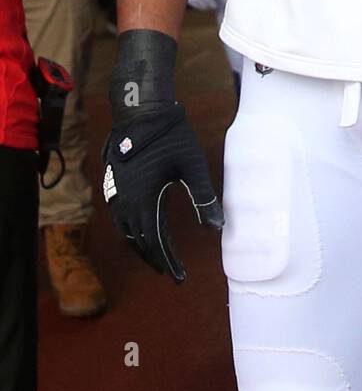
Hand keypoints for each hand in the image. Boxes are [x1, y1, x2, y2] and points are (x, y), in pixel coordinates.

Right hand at [102, 102, 222, 280]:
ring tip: (161, 258)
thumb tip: (218, 228)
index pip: (155, 244)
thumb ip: (204, 197)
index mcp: (144, 201)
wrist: (141, 112)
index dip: (168, 263)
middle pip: (140, 243)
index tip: (180, 278)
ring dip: (144, 247)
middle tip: (173, 274)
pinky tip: (147, 231)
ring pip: (128, 232)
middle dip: (157, 260)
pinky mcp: (114, 186)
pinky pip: (122, 219)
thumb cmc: (171, 137)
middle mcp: (125, 203)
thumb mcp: (192, 166)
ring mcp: (116, 195)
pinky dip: (135, 232)